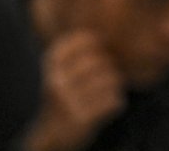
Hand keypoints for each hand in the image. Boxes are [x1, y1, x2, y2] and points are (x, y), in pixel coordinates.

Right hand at [26, 31, 124, 150]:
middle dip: (111, 70)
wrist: (51, 137)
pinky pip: (115, 101)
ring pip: (111, 80)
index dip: (100, 47)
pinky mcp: (81, 118)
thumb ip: (82, 52)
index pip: (87, 38)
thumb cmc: (66, 96)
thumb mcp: (64, 70)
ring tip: (106, 95)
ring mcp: (68, 100)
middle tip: (107, 81)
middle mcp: (57, 79)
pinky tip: (107, 109)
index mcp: (51, 62)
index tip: (99, 59)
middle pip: (103, 60)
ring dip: (116, 87)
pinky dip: (117, 104)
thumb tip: (112, 31)